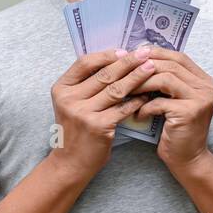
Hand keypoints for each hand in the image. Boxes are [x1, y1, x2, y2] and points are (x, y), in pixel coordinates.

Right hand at [47, 47, 156, 180]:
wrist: (71, 162)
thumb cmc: (76, 130)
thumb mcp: (71, 104)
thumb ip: (86, 85)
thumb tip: (115, 60)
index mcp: (61, 88)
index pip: (84, 63)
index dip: (106, 55)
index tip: (124, 50)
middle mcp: (69, 99)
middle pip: (103, 74)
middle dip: (127, 62)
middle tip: (145, 53)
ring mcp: (83, 113)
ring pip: (116, 89)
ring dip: (136, 77)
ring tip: (151, 68)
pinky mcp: (98, 126)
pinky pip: (122, 108)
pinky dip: (137, 100)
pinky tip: (148, 94)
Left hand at [129, 45, 212, 170]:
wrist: (187, 160)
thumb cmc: (175, 129)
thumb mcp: (173, 100)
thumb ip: (166, 80)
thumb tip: (140, 58)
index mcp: (204, 81)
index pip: (179, 57)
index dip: (155, 53)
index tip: (133, 56)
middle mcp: (207, 87)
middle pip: (171, 65)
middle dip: (144, 67)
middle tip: (123, 72)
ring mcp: (201, 99)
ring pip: (165, 79)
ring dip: (141, 84)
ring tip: (126, 92)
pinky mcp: (189, 113)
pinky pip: (160, 102)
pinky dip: (145, 107)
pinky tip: (137, 115)